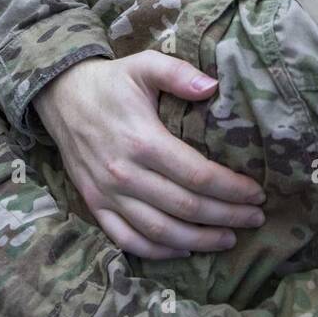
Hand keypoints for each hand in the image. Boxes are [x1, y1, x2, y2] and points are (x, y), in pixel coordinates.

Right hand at [34, 52, 266, 259]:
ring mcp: (107, 193)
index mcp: (143, 140)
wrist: (61, 96)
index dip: (232, 189)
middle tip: (255, 218)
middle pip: (185, 207)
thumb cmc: (111, 81)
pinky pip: (126, 239)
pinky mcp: (94, 204)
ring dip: (199, 240)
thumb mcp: (144, 65)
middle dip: (226, 217)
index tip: (257, 193)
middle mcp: (125, 173)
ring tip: (229, 239)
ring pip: (159, 230)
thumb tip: (214, 86)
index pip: (198, 176)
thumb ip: (179, 73)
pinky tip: (184, 250)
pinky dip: (156, 251)